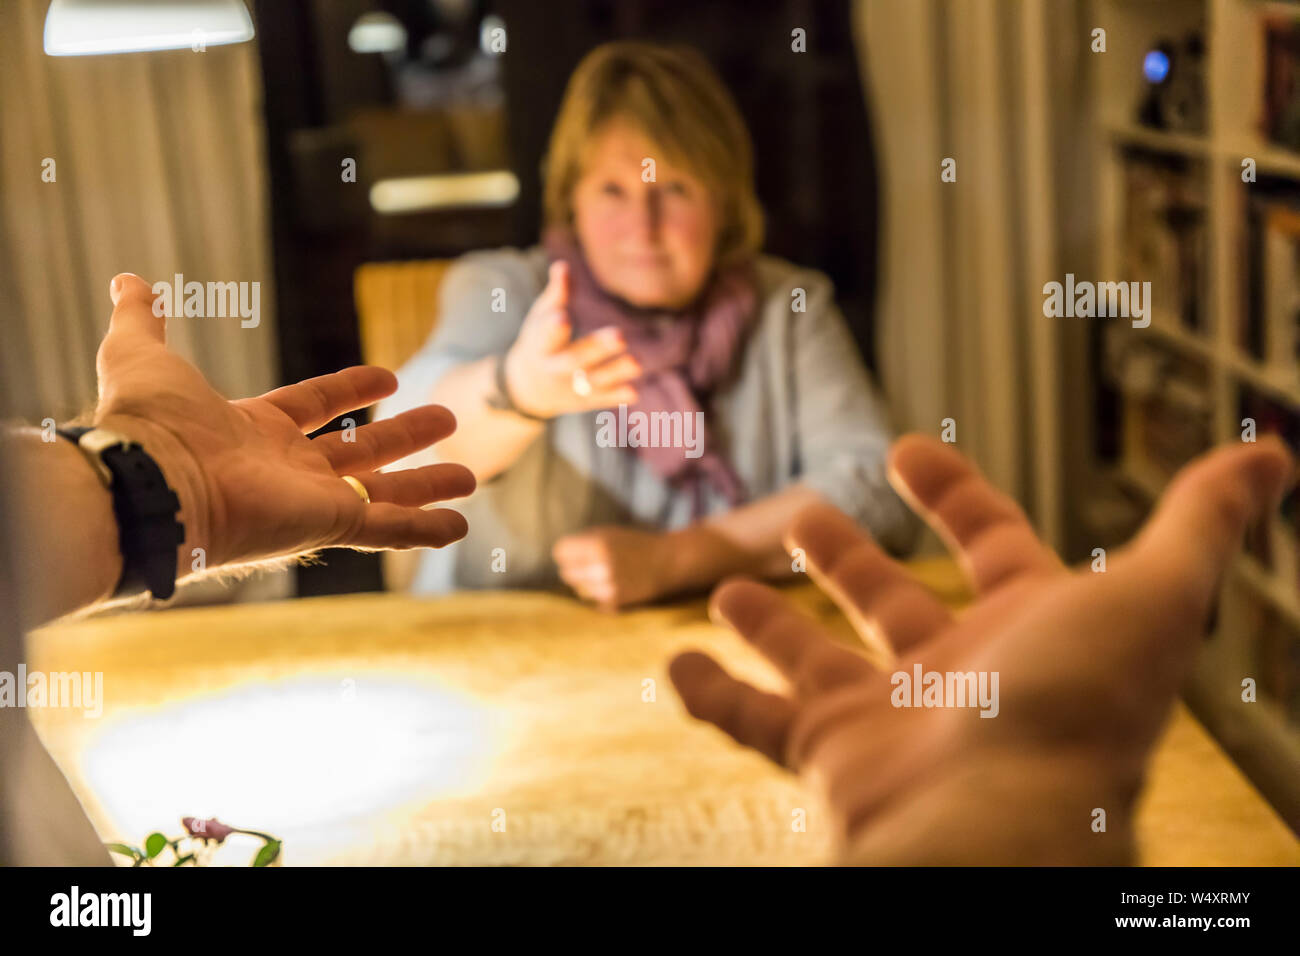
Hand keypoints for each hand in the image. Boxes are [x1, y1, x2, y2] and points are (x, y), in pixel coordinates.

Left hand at [94, 274, 475, 578]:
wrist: (153, 480)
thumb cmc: (146, 423)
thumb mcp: (141, 353)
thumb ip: (141, 317)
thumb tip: (126, 279)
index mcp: (254, 430)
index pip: (315, 406)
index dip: (352, 389)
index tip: (387, 378)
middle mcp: (288, 470)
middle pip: (362, 451)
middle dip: (405, 436)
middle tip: (448, 419)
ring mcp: (313, 500)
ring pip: (385, 492)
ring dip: (427, 484)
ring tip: (472, 476)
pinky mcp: (331, 523)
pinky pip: (388, 528)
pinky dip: (424, 529)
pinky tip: (460, 527)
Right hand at [502, 261, 640, 417]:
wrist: (527, 388)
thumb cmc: (538, 343)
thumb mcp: (539, 319)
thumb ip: (555, 295)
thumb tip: (563, 265)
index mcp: (539, 347)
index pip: (545, 336)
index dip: (553, 327)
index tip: (563, 316)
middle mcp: (553, 369)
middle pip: (574, 360)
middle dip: (596, 349)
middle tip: (621, 336)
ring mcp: (568, 388)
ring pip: (592, 383)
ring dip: (615, 373)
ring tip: (637, 363)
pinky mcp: (583, 401)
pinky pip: (600, 400)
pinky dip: (615, 398)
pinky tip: (634, 393)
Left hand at [553, 525, 679, 609]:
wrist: (668, 562)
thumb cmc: (634, 544)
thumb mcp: (608, 533)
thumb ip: (582, 542)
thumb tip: (557, 557)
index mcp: (597, 545)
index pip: (560, 552)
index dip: (567, 551)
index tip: (576, 552)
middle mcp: (600, 566)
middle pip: (566, 572)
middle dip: (576, 568)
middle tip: (593, 564)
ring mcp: (607, 587)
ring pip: (579, 588)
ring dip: (587, 583)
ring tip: (606, 574)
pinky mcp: (615, 602)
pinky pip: (593, 600)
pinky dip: (600, 594)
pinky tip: (615, 585)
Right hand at [670, 434, 1292, 864]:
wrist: (1001, 831)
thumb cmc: (1078, 712)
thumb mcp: (1154, 597)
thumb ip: (1201, 521)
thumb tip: (1271, 450)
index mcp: (1026, 625)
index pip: (987, 539)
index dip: (953, 489)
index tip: (905, 450)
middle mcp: (955, 670)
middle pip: (889, 601)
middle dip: (847, 559)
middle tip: (805, 516)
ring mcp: (886, 715)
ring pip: (812, 658)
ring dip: (771, 623)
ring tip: (724, 584)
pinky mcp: (829, 755)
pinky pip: (754, 722)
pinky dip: (714, 695)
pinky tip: (673, 665)